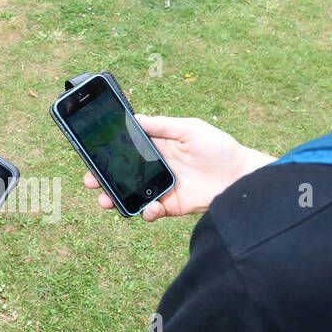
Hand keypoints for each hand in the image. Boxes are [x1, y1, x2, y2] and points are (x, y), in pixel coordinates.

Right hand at [82, 115, 273, 221]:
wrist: (242, 177)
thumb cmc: (219, 148)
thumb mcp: (189, 128)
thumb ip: (162, 125)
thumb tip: (135, 118)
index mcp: (157, 147)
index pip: (126, 149)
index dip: (107, 153)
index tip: (91, 154)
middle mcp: (155, 168)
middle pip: (121, 174)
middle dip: (102, 178)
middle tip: (90, 181)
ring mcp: (161, 189)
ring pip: (130, 195)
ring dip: (115, 199)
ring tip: (106, 201)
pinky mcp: (170, 206)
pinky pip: (151, 212)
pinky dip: (146, 213)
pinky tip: (150, 209)